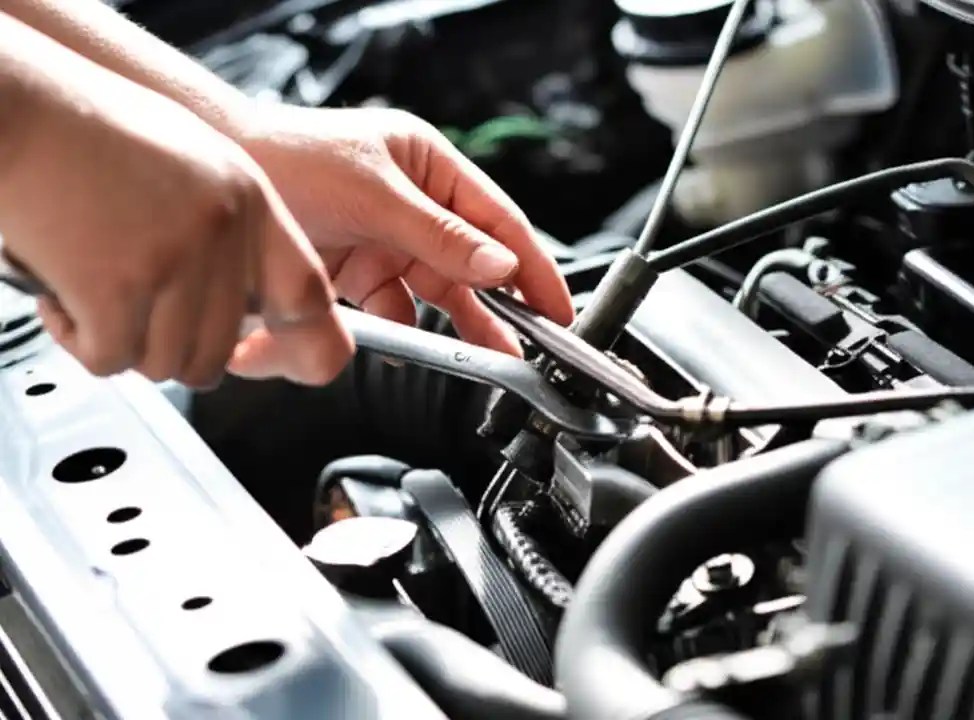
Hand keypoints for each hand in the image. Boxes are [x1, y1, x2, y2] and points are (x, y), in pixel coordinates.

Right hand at [0, 54, 352, 386]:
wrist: (15, 105)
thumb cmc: (84, 126)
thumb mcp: (190, 160)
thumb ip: (226, 225)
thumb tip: (249, 299)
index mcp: (249, 199)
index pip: (309, 298)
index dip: (295, 342)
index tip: (258, 351)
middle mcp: (221, 230)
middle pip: (219, 350)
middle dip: (171, 350)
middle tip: (135, 319)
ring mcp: (173, 259)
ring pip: (165, 363)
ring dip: (122, 344)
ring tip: (92, 294)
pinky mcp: (115, 286)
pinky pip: (110, 359)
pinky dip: (79, 341)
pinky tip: (62, 299)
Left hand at [235, 105, 573, 355]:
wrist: (214, 174)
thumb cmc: (285, 156)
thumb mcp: (373, 194)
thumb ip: (440, 236)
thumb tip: (499, 266)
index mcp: (429, 166)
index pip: (498, 222)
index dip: (532, 267)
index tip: (557, 307)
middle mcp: (413, 204)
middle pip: (472, 267)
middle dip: (500, 309)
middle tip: (528, 348)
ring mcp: (385, 241)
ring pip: (436, 294)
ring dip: (454, 325)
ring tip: (483, 355)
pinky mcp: (354, 273)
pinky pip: (390, 312)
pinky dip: (397, 332)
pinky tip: (407, 346)